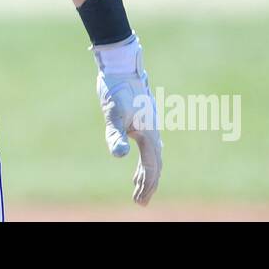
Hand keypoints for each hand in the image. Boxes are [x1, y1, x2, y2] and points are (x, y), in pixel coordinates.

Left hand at [92, 33, 162, 205]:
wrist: (121, 66)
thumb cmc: (116, 89)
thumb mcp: (113, 113)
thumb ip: (115, 134)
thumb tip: (119, 155)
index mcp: (149, 133)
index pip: (152, 166)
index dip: (147, 185)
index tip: (140, 202)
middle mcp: (153, 132)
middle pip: (155, 164)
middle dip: (149, 184)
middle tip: (141, 202)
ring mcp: (149, 126)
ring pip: (153, 156)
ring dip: (147, 173)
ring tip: (138, 188)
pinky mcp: (143, 121)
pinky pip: (147, 147)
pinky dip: (144, 160)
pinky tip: (134, 164)